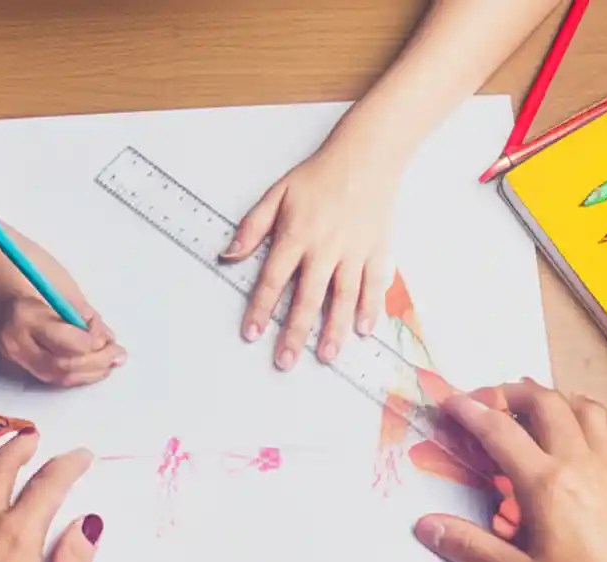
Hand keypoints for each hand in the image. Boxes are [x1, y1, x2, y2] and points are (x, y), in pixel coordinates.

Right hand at [0, 224, 126, 386]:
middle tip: (118, 355)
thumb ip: (82, 314)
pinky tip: (85, 362)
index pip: (71, 347)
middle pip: (63, 370)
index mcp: (26, 316)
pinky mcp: (6, 354)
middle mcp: (14, 341)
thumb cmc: (16, 257)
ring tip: (107, 362)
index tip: (105, 331)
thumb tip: (105, 338)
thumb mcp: (58, 281)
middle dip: (96, 365)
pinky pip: (43, 372)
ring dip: (85, 373)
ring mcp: (6, 351)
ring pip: (53, 378)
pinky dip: (68, 370)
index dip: (95, 343)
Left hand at [222, 142, 397, 369]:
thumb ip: (252, 227)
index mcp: (296, 234)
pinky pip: (374, 285)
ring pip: (343, 297)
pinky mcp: (376, 251)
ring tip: (325, 355)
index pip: (273, 279)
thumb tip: (229, 255)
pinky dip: (371, 308)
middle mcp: (325, 247)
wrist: (365, 156)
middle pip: (307, 297)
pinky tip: (363, 330)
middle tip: (285, 361)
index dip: (260, 308)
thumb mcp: (277, 194)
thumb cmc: (320, 175)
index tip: (251, 333)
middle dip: (294, 332)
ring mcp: (354, 251)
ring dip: (334, 329)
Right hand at [414, 381, 606, 561]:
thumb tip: (428, 525)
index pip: (499, 431)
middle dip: (513, 393)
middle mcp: (583, 468)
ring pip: (592, 414)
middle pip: (547, 404)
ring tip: (540, 406)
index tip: (450, 402)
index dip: (469, 411)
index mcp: (547, 485)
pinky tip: (604, 447)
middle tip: (490, 399)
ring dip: (562, 400)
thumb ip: (468, 546)